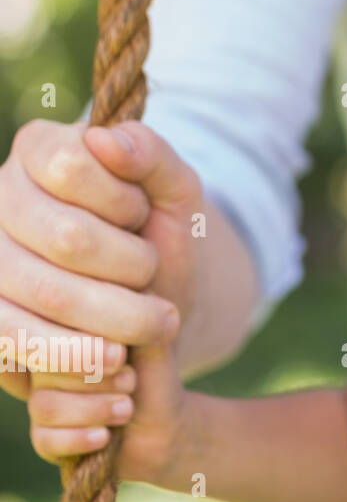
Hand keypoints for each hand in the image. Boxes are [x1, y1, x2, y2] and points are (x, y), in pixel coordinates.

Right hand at [0, 119, 201, 400]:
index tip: (143, 218)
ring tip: (156, 325)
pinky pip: (13, 344)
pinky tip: (119, 361)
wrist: (152, 304)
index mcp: (37, 152)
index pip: (73, 168)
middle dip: (132, 266)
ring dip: (117, 318)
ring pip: (44, 294)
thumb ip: (151, 154)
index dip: (124, 202)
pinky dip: (77, 360)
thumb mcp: (174, 191)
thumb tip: (104, 140)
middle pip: (66, 238)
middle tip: (155, 278)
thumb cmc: (159, 236)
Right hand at [27, 301, 189, 484]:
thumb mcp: (151, 341)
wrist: (163, 424)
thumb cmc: (154, 376)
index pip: (56, 333)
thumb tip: (134, 292)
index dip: (93, 349)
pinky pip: (44, 439)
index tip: (125, 356)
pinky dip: (79, 439)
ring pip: (44, 406)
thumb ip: (140, 315)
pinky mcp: (45, 437)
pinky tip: (104, 436)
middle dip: (98, 380)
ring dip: (96, 409)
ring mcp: (43, 401)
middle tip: (130, 383)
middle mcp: (47, 366)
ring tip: (127, 408)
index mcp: (67, 334)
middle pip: (48, 370)